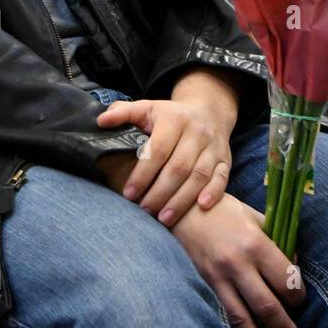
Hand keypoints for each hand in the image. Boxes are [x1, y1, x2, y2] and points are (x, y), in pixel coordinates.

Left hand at [96, 71, 239, 224]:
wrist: (209, 112)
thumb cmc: (170, 116)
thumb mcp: (147, 108)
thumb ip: (123, 113)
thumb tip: (101, 121)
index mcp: (174, 119)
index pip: (158, 150)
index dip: (143, 173)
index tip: (129, 194)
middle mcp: (196, 132)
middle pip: (179, 167)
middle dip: (160, 192)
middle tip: (144, 211)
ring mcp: (213, 147)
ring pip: (199, 176)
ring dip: (182, 199)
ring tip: (164, 219)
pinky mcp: (225, 159)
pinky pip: (223, 177)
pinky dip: (214, 192)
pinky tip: (201, 207)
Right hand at [171, 193, 305, 327]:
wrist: (179, 210)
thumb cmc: (221, 210)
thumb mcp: (254, 216)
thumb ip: (276, 241)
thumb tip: (296, 266)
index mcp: (255, 243)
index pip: (286, 280)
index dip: (298, 296)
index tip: (300, 301)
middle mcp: (237, 264)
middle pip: (267, 307)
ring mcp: (216, 279)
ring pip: (242, 321)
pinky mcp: (202, 287)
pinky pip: (221, 318)